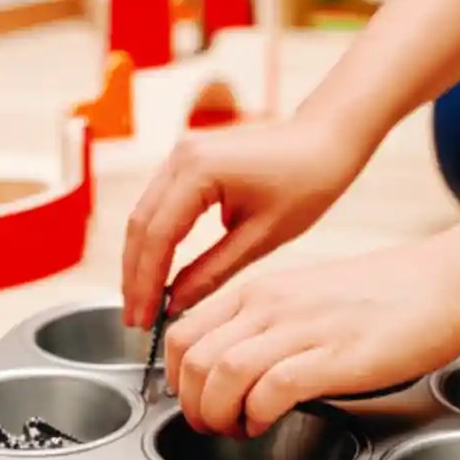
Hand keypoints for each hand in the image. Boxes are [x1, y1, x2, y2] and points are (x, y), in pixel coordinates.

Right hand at [121, 117, 370, 328]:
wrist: (326, 138)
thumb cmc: (306, 182)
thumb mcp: (261, 237)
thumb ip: (212, 271)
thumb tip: (175, 304)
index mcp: (198, 170)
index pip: (157, 237)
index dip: (146, 284)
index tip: (144, 321)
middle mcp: (180, 156)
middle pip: (140, 225)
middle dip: (134, 276)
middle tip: (134, 320)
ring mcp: (180, 154)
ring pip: (144, 215)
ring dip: (139, 260)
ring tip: (140, 303)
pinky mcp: (187, 160)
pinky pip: (159, 205)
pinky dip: (154, 240)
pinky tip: (156, 271)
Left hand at [162, 240, 459, 437]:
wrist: (443, 282)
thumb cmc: (383, 294)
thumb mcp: (305, 294)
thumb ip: (266, 322)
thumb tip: (231, 362)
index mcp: (260, 290)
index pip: (182, 331)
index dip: (174, 376)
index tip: (191, 398)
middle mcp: (271, 305)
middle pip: (192, 357)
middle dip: (189, 403)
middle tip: (209, 424)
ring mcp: (301, 329)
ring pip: (222, 373)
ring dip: (217, 414)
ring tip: (236, 429)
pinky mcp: (335, 357)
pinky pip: (271, 389)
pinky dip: (257, 415)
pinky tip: (267, 423)